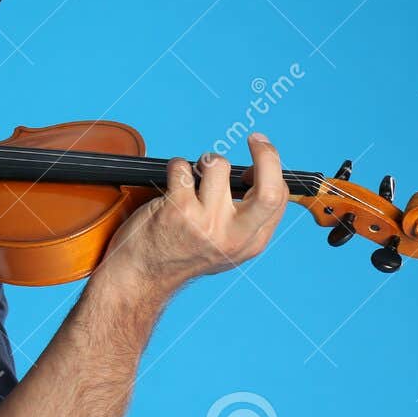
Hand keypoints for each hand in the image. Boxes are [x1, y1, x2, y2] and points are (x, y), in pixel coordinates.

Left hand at [100, 132, 288, 296]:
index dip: (270, 171)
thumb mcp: (224, 247)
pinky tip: (172, 182)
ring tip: (192, 177)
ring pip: (218, 165)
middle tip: (255, 138)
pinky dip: (176, 166)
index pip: (278, 197)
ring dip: (203, 161)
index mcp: (250, 244)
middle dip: (268, 154)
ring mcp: (206, 223)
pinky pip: (183, 167)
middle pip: (270, 188)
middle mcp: (233, 236)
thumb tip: (257, 172)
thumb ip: (244, 219)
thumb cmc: (179, 254)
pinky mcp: (178, 210)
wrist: (140, 277)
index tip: (256, 160)